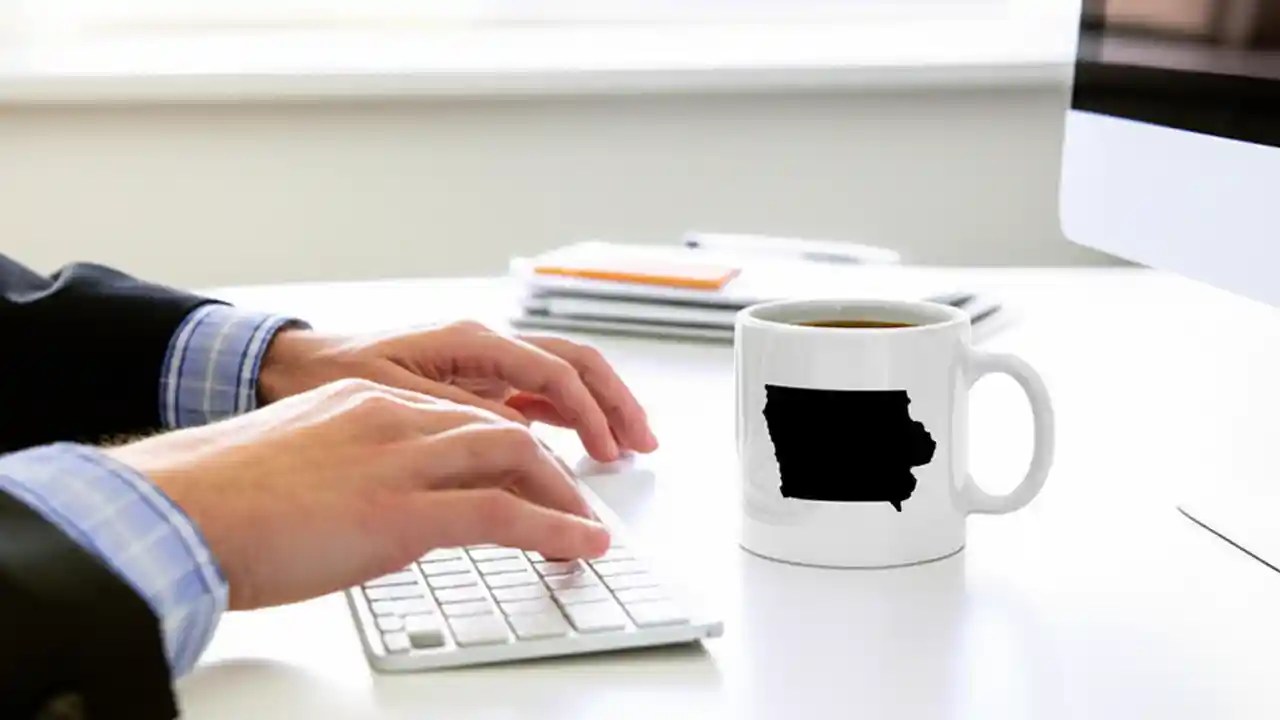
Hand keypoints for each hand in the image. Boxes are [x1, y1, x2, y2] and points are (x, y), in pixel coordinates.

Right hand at [105, 378, 609, 610]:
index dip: (508, 445)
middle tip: (578, 495)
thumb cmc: (218, 500)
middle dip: (553, 462)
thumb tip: (382, 516)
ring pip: (516, 457)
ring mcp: (402, 460)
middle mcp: (393, 419)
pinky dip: (555, 527)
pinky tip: (580, 543)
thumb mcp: (301, 466)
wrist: (176, 513)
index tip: (530, 473)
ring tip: (585, 526)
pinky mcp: (404, 511)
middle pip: (501, 428)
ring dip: (563, 494)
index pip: (462, 415)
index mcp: (367, 404)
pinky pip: (504, 513)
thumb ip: (352, 474)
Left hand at [258, 321, 657, 461]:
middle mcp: (482, 347)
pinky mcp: (471, 386)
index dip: (590, 414)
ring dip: (597, 410)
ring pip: (560, 380)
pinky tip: (579, 445)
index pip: (554, 373)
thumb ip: (456, 416)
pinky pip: (533, 397)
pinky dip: (565, 419)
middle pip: (573, 366)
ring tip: (624, 448)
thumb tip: (515, 438)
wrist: (284, 369)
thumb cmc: (326, 375)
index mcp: (468, 342)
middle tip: (643, 444)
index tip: (608, 455)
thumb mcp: (390, 399)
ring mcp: (480, 365)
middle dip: (614, 403)